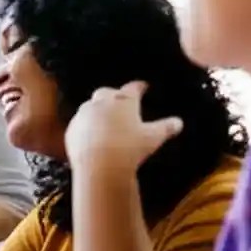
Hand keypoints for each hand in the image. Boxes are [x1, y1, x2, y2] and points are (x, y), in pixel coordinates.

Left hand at [65, 81, 182, 173]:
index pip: (133, 88)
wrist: (99, 164)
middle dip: (114, 95)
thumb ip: (166, 127)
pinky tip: (91, 134)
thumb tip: (179, 122)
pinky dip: (86, 126)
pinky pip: (80, 124)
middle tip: (120, 101)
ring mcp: (84, 114)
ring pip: (90, 106)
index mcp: (123, 101)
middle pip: (107, 92)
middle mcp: (101, 102)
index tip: (143, 86)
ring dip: (97, 110)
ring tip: (105, 118)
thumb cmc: (130, 147)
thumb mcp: (153, 138)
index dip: (139, 86)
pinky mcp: (72, 129)